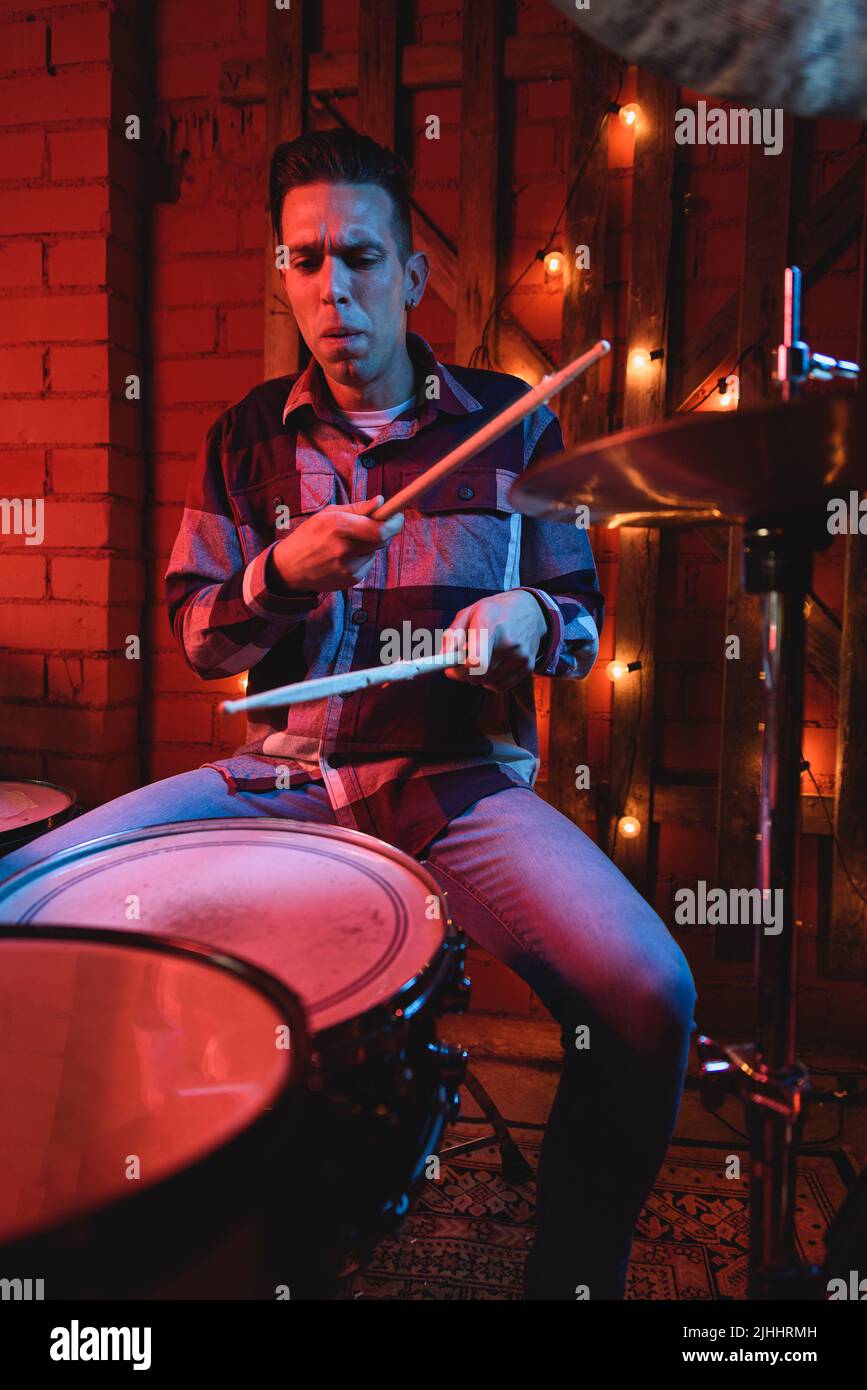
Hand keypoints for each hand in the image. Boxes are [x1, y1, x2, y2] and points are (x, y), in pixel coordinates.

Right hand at [268, 495, 403, 592]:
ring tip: (347, 543)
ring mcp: (348, 567)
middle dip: (383, 530)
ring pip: (374, 551)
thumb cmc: (310, 535)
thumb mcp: (328, 514)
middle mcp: (345, 549)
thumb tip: (380, 501)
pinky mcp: (351, 580)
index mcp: (338, 527)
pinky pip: (367, 563)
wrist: (290, 568)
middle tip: (374, 524)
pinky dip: (361, 557)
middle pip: (382, 540)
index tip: (398, 515)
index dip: (394, 522)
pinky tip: (344, 556)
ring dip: (369, 545)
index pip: (380, 529)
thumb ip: (357, 509)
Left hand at [441, 590, 547, 692]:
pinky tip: (496, 662)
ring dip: (479, 675)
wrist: (531, 610)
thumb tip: (445, 661)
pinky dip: (491, 679)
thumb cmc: (494, 612)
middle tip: (466, 658)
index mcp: (489, 623)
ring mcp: (520, 656)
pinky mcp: (527, 667)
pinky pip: (498, 687)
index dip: (461, 669)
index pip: (476, 661)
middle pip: (477, 675)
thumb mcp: (469, 613)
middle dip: (465, 672)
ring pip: (486, 683)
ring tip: (486, 654)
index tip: (453, 665)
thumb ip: (452, 636)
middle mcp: (508, 641)